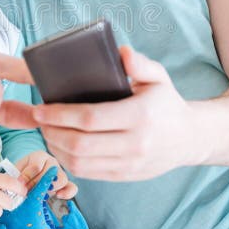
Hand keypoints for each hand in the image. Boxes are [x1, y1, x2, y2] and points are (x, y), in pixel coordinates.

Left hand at [16, 151, 77, 198]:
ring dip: (50, 188)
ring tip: (40, 193)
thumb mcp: (17, 171)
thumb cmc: (21, 174)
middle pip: (49, 173)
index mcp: (39, 156)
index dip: (27, 178)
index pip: (36, 166)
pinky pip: (72, 187)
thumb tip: (21, 184)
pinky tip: (58, 196)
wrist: (27, 177)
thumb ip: (17, 176)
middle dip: (37, 185)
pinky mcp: (65, 183)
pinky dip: (67, 192)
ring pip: (61, 179)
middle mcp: (52, 162)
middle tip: (28, 192)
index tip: (20, 185)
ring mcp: (60, 172)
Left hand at [28, 46, 205, 181]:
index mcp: (139, 116)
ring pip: (80, 163)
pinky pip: (88, 173)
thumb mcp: (158, 77)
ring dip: (56, 148)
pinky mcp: (124, 176)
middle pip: (80, 144)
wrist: (190, 138)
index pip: (90, 119)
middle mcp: (134, 144)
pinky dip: (68, 161)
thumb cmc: (167, 103)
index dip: (60, 115)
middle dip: (52, 132)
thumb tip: (121, 52)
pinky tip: (61, 147)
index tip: (40, 108)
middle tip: (39, 120)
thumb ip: (140, 63)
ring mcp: (129, 164)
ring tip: (47, 132)